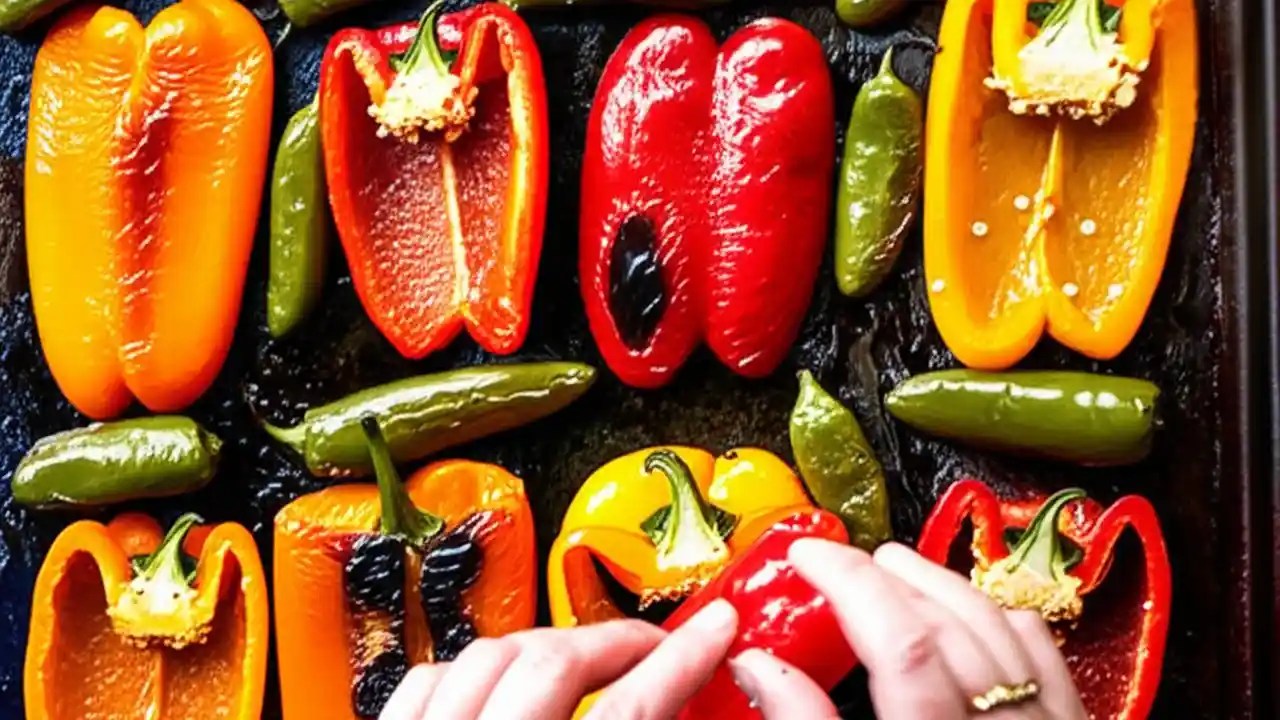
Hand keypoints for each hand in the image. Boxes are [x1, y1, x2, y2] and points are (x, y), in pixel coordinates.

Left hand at [380, 599, 737, 719]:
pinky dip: (472, 666)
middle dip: (616, 641)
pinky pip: (426, 681)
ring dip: (547, 645)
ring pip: (487, 657)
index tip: (715, 630)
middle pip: (552, 666)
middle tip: (659, 646)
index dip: (681, 661)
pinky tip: (502, 675)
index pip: (627, 714)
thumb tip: (679, 702)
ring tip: (587, 656)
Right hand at [727, 541, 1086, 719]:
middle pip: (948, 620)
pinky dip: (998, 615)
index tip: (807, 557)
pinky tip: (970, 613)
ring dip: (938, 583)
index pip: (899, 639)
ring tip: (892, 570)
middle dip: (884, 574)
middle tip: (836, 562)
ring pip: (999, 623)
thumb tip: (757, 666)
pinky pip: (1045, 652)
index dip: (847, 582)